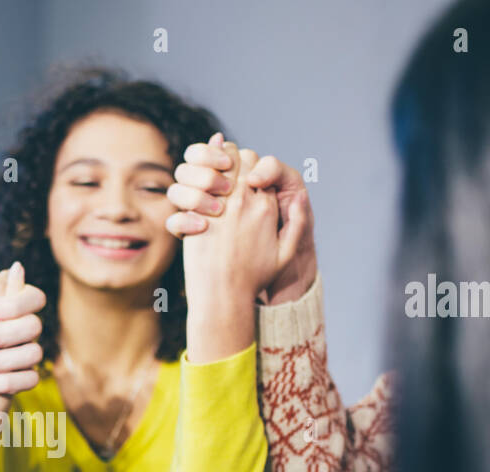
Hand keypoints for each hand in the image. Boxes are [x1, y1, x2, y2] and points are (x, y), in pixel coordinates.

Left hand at [167, 135, 315, 304]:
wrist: (224, 296)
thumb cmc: (254, 278)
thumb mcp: (286, 253)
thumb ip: (298, 223)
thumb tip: (300, 198)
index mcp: (267, 205)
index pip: (258, 163)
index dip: (245, 162)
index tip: (235, 172)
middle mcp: (244, 201)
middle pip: (236, 157)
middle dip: (225, 157)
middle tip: (217, 168)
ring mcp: (219, 207)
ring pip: (213, 167)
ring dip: (205, 168)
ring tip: (203, 180)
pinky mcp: (197, 215)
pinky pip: (192, 187)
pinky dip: (189, 187)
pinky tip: (189, 199)